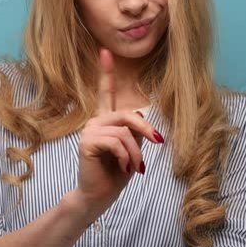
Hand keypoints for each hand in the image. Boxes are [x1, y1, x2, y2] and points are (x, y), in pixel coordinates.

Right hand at [74, 48, 163, 217]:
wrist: (99, 196)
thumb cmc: (116, 174)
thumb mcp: (132, 150)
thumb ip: (134, 132)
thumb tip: (142, 120)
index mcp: (106, 120)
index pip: (106, 93)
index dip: (106, 72)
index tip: (104, 51)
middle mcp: (95, 121)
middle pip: (127, 114)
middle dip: (146, 129)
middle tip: (158, 142)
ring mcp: (89, 130)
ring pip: (124, 132)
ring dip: (135, 153)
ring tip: (134, 167)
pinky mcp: (86, 142)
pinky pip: (116, 142)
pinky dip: (126, 157)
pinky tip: (124, 168)